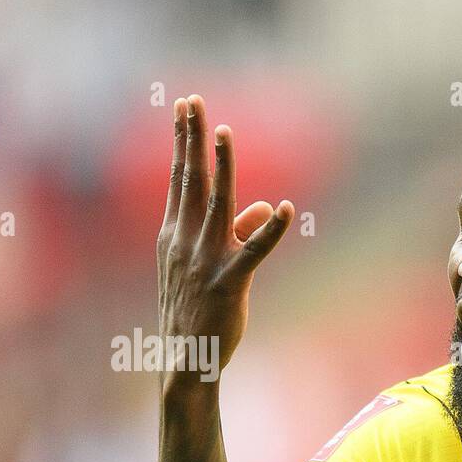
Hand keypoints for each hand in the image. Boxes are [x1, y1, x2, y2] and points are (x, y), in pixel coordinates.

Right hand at [157, 94, 292, 385]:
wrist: (186, 360)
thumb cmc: (198, 311)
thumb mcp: (208, 266)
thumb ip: (235, 232)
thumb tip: (263, 207)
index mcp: (174, 235)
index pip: (178, 180)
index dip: (182, 142)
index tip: (183, 108)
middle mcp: (184, 242)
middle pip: (189, 181)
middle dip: (192, 138)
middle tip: (193, 101)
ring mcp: (205, 262)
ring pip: (216, 206)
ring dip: (222, 168)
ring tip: (225, 133)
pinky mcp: (230, 284)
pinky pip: (253, 252)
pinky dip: (270, 231)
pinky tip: (287, 210)